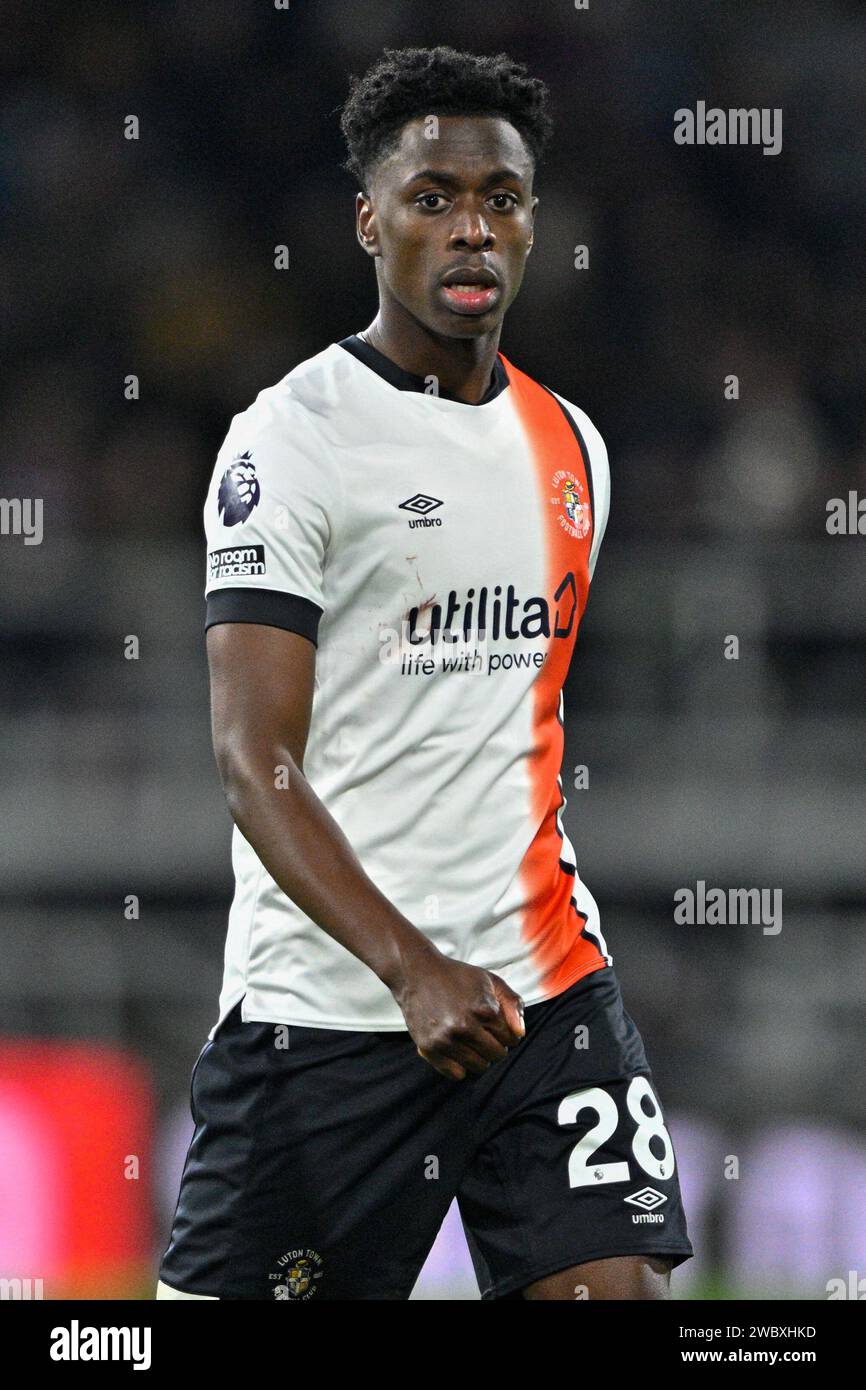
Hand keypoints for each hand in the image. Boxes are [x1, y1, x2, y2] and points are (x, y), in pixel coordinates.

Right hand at [391, 948, 525, 1080]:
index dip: (506, 1031)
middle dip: (495, 1044)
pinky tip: (455, 1047)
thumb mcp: (491, 981)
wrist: (417, 973)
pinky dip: (459, 1065)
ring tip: (469, 1038)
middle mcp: (465, 1027)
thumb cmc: (458, 977)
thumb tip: (520, 1035)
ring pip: (479, 1066)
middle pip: (497, 1054)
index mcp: (484, 1010)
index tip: (494, 1021)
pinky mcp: (429, 1048)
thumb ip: (513, 1004)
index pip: (511, 1039)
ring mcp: (445, 1039)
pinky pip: (457, 1074)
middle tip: (481, 1030)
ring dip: (479, 1055)